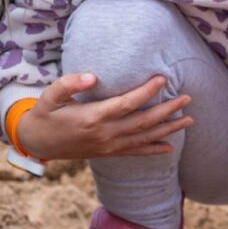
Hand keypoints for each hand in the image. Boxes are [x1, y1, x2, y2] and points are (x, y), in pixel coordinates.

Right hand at [14, 72, 192, 160]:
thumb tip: (93, 76)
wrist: (38, 143)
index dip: (147, 92)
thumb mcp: (50, 95)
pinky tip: (170, 147)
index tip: (162, 79)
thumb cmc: (45, 114)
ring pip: (145, 138)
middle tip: (187, 98)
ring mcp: (108, 146)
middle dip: (167, 110)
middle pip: (143, 122)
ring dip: (168, 129)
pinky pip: (136, 152)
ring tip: (189, 120)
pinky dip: (154, 150)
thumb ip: (69, 83)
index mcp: (93, 117)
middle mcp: (105, 134)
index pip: (127, 104)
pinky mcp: (108, 153)